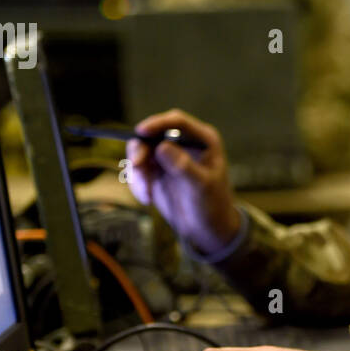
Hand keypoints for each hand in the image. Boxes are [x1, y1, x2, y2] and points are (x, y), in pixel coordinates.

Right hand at [125, 109, 239, 254]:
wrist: (207, 229)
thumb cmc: (213, 205)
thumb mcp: (201, 187)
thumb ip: (183, 166)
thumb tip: (162, 146)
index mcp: (202, 140)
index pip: (177, 122)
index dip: (158, 123)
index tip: (141, 132)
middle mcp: (183, 144)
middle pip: (153, 135)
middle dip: (140, 150)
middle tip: (136, 167)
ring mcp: (168, 157)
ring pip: (141, 152)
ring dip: (138, 171)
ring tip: (147, 194)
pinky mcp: (156, 172)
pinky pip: (138, 170)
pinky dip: (137, 183)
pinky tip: (147, 199)